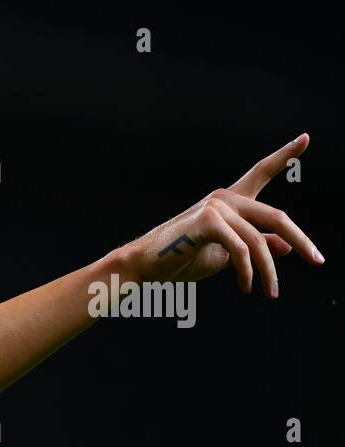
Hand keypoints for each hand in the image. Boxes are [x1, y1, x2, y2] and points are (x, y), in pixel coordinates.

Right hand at [122, 134, 323, 296]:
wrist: (144, 266)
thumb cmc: (179, 259)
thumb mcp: (224, 255)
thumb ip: (255, 245)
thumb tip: (286, 245)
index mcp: (229, 202)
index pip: (261, 173)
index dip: (284, 155)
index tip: (306, 138)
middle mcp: (225, 198)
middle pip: (276, 216)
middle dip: (302, 240)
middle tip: (317, 260)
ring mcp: (216, 207)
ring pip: (259, 241)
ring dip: (268, 271)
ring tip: (270, 293)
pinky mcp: (208, 221)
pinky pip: (241, 248)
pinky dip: (247, 271)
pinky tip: (246, 286)